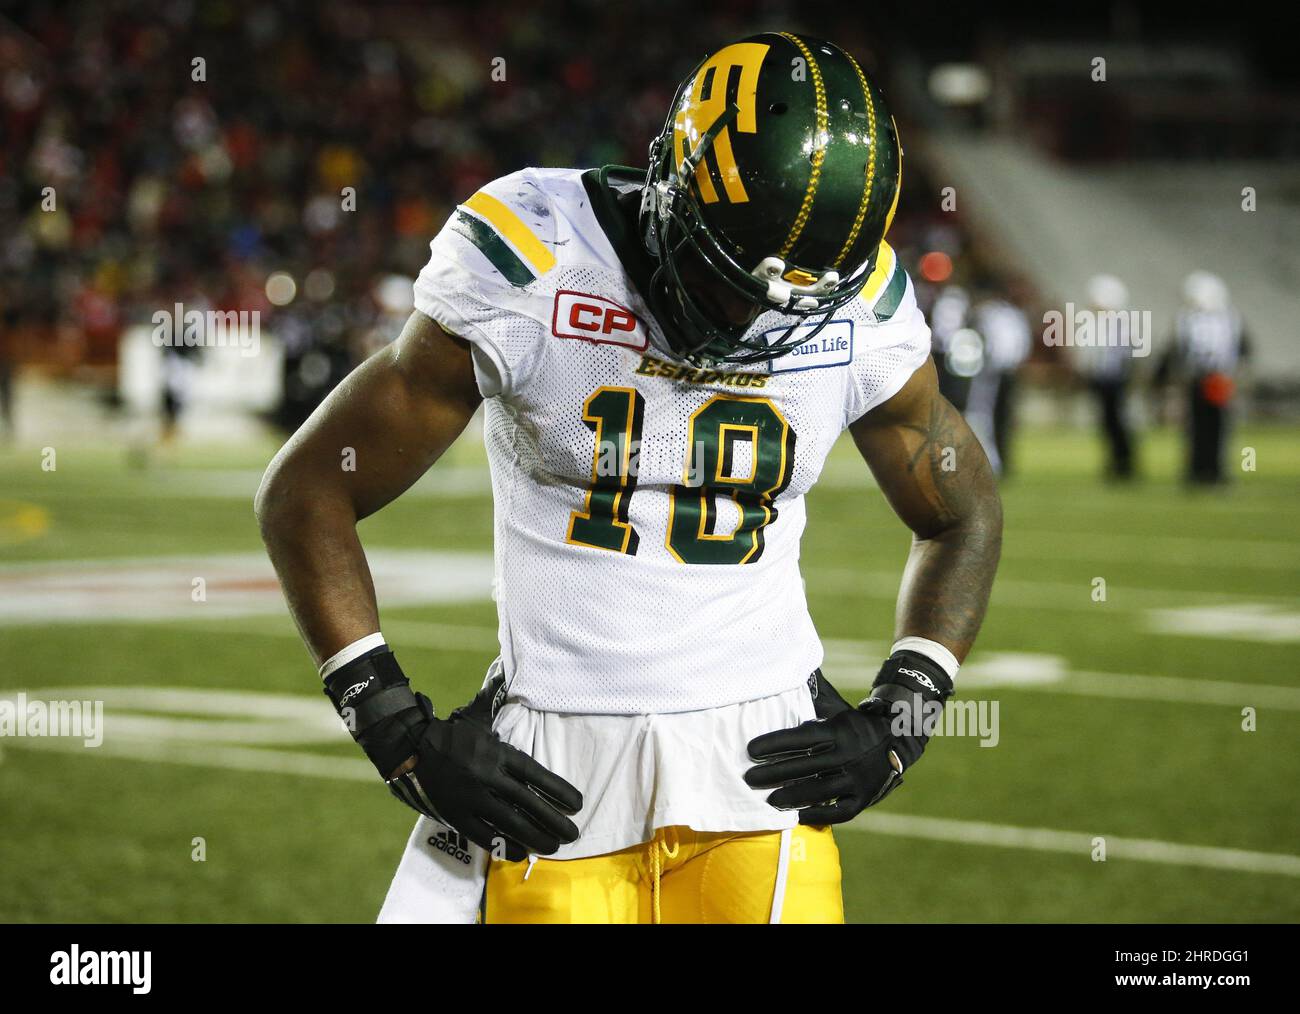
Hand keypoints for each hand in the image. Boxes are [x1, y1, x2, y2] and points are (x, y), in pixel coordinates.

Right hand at [324, 649, 581, 859]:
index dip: (559, 791)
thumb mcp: (480, 720)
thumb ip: (499, 706)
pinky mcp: (457, 814)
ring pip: (511, 823)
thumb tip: (508, 677)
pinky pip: (485, 836)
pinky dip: (504, 846)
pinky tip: (520, 853)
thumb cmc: (452, 734)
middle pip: (529, 805)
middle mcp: (489, 777)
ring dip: (536, 837)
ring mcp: (472, 798)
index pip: (537, 775)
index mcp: (498, 753)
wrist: (411, 747)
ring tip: (553, 845)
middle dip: (555, 821)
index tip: (578, 804)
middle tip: (573, 834)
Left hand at [744, 658, 951, 824]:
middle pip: (804, 766)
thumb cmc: (854, 724)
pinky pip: (840, 811)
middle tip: (749, 778)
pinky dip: (820, 814)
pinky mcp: (864, 798)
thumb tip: (789, 673)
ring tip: (769, 800)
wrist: (898, 739)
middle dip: (773, 773)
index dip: (774, 744)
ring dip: (792, 796)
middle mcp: (847, 754)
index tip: (751, 750)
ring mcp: (857, 778)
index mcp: (837, 730)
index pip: (800, 738)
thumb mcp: (836, 709)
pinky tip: (799, 816)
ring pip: (819, 790)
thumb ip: (812, 700)